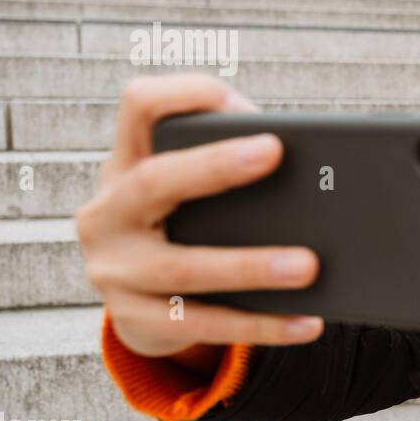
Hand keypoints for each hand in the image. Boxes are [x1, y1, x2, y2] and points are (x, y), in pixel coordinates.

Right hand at [75, 73, 324, 356]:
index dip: (186, 94)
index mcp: (125, 166)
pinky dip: (261, 324)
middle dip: (214, 166)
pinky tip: (306, 322)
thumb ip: (227, 171)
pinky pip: (202, 326)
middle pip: (153, 181)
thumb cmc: (186, 229)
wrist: (143, 309)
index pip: (138, 105)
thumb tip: (312, 167)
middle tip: (274, 152)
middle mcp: (108, 213)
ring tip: (308, 266)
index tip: (242, 104)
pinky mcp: (135, 322)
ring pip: (182, 268)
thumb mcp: (187, 194)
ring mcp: (114, 271)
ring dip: (250, 266)